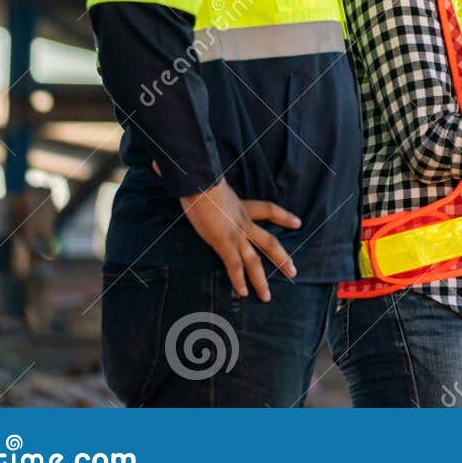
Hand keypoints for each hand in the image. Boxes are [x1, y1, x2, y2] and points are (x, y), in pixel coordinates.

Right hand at [178, 179, 300, 300]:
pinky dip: (238, 280)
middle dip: (281, 258)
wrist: (200, 180)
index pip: (268, 210)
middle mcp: (243, 222)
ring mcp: (235, 234)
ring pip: (254, 261)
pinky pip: (234, 266)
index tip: (298, 223)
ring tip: (267, 296)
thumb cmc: (200, 176)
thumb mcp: (206, 178)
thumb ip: (200, 177)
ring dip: (261, 280)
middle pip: (269, 242)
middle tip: (293, 271)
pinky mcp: (223, 242)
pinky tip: (242, 293)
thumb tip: (163, 166)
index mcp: (241, 205)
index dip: (284, 217)